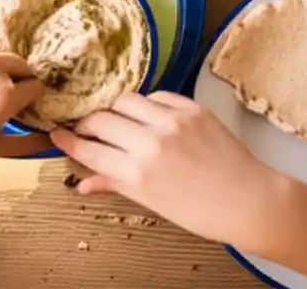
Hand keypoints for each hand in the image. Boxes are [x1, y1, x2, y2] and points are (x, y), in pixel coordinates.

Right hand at [51, 92, 281, 247]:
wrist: (249, 200)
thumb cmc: (201, 211)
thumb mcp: (152, 202)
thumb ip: (115, 185)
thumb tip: (82, 182)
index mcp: (137, 173)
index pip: (88, 150)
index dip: (68, 140)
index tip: (57, 133)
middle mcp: (150, 143)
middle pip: (101, 120)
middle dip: (87, 122)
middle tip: (85, 126)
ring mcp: (172, 122)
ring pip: (125, 100)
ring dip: (115, 108)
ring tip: (117, 118)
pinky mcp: (191, 109)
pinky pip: (157, 96)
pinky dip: (147, 104)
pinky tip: (149, 116)